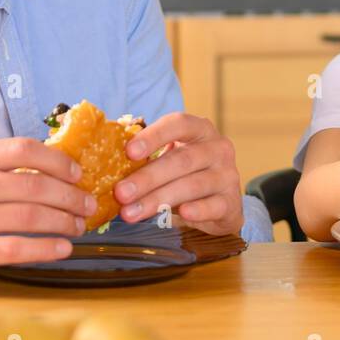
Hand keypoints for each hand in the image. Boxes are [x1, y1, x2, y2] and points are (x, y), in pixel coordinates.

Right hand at [0, 137, 96, 288]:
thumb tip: (48, 165)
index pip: (24, 149)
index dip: (58, 160)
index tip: (77, 173)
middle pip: (35, 185)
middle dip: (70, 195)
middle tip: (87, 203)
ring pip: (31, 216)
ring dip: (64, 221)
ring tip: (78, 225)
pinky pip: (17, 248)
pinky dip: (46, 248)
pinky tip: (62, 248)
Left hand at [117, 112, 242, 235]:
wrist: (221, 203)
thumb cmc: (186, 173)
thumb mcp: (171, 156)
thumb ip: (147, 155)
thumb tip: (107, 157)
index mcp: (200, 129)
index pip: (178, 124)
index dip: (154, 136)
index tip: (129, 152)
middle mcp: (218, 148)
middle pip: (181, 160)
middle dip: (147, 178)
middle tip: (120, 192)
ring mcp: (227, 175)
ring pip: (192, 185)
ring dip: (158, 199)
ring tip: (131, 213)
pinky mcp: (231, 202)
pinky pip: (213, 206)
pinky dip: (197, 211)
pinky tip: (181, 214)